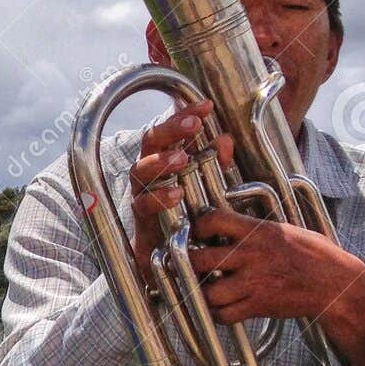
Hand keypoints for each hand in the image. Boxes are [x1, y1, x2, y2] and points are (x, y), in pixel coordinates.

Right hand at [129, 101, 233, 285]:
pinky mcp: (141, 221)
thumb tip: (225, 139)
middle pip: (149, 144)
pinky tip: (177, 194)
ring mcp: (141, 197)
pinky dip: (159, 198)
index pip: (169, 131)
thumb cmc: (190, 217)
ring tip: (182, 160)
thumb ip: (215, 162)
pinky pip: (144, 206)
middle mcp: (148, 175)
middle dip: (169, 132)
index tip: (206, 104)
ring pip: (139, 172)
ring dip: (161, 163)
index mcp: (163, 161)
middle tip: (193, 125)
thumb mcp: (208, 186)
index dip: (183, 115)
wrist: (172, 261)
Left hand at [188, 206, 364, 365]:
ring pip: (207, 292)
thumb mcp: (282, 230)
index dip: (196, 227)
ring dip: (202, 293)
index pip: (212, 221)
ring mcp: (254, 282)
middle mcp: (252, 255)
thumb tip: (218, 223)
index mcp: (258, 231)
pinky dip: (217, 313)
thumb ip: (250, 229)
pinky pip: (223, 314)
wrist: (336, 285)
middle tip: (187, 266)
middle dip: (187, 264)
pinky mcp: (259, 305)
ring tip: (206, 288)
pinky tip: (222, 306)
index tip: (194, 234)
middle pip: (199, 260)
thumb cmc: (310, 254)